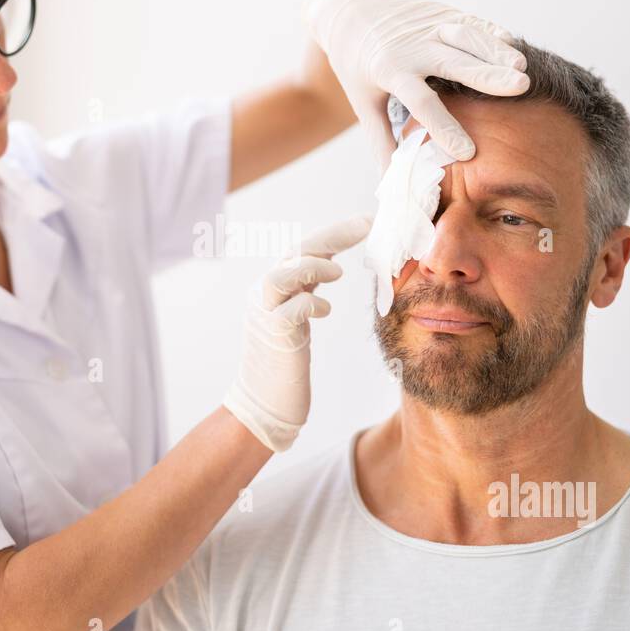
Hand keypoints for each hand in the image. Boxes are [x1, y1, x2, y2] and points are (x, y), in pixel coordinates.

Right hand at [223, 213, 374, 452]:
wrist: (262, 407)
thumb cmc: (285, 367)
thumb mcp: (298, 320)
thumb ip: (305, 292)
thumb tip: (329, 267)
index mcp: (272, 289)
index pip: (302, 249)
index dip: (334, 234)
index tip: (367, 222)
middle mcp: (263, 295)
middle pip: (294, 251)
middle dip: (333, 235)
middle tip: (367, 224)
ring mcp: (263, 316)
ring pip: (282, 275)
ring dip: (313, 267)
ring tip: (338, 272)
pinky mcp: (272, 338)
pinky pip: (289, 311)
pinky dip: (309, 304)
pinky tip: (324, 311)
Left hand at [303, 0, 528, 169]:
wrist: (349, 11)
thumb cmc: (357, 66)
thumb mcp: (363, 103)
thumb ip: (381, 140)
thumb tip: (391, 181)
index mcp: (390, 71)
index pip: (422, 102)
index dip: (444, 127)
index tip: (467, 152)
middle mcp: (413, 46)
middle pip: (454, 61)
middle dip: (488, 75)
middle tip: (520, 88)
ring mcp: (430, 26)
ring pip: (468, 37)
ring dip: (497, 52)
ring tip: (523, 71)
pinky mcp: (442, 13)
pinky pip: (472, 23)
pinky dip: (492, 34)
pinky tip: (514, 47)